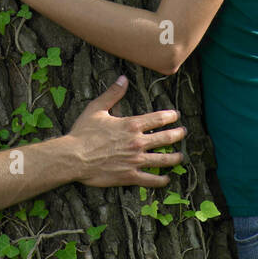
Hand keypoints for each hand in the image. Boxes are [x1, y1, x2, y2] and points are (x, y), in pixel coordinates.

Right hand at [67, 77, 186, 187]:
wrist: (74, 157)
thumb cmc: (83, 132)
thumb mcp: (96, 108)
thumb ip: (113, 93)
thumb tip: (123, 78)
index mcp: (131, 125)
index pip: (157, 119)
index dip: (170, 116)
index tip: (176, 115)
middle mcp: (137, 142)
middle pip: (165, 138)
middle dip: (177, 135)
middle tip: (184, 133)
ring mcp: (135, 161)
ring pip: (162, 160)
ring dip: (174, 158)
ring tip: (181, 157)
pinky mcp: (129, 176)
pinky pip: (150, 179)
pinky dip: (161, 180)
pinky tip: (166, 178)